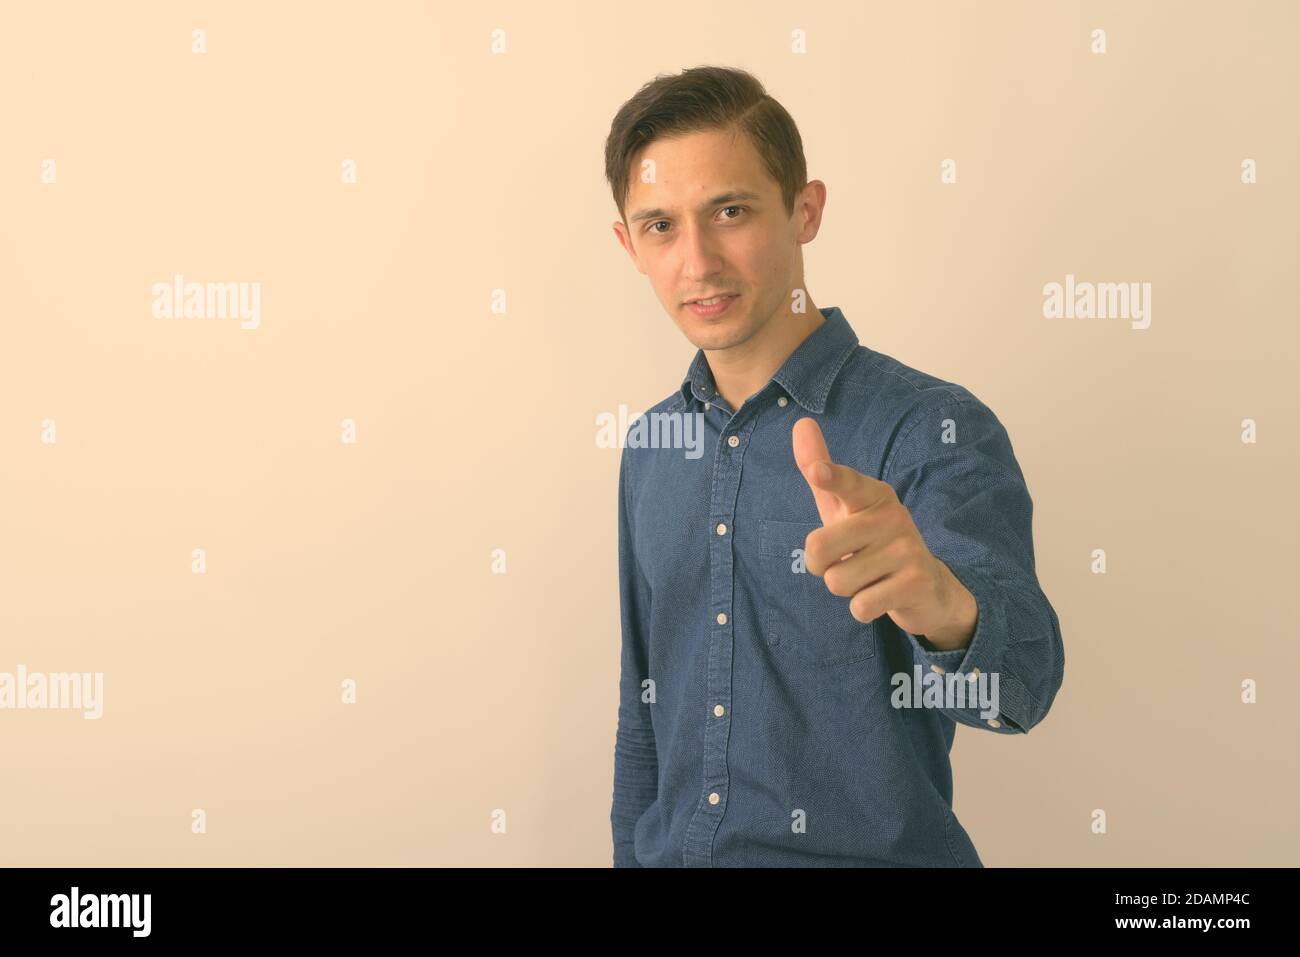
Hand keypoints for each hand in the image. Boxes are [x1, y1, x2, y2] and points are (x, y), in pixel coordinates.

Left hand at [791, 417, 976, 650]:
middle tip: (847, 561)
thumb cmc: (871, 541)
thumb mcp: (843, 506)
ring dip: (846, 589)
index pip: (847, 483)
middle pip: (818, 548)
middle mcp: (892, 516)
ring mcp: (907, 548)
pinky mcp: (916, 582)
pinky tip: (883, 595)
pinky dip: (863, 608)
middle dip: (821, 566)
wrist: (927, 587)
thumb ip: (819, 470)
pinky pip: (860, 606)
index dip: (830, 477)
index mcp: (872, 494)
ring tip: (870, 577)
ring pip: (837, 581)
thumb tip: (800, 422)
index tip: (817, 472)